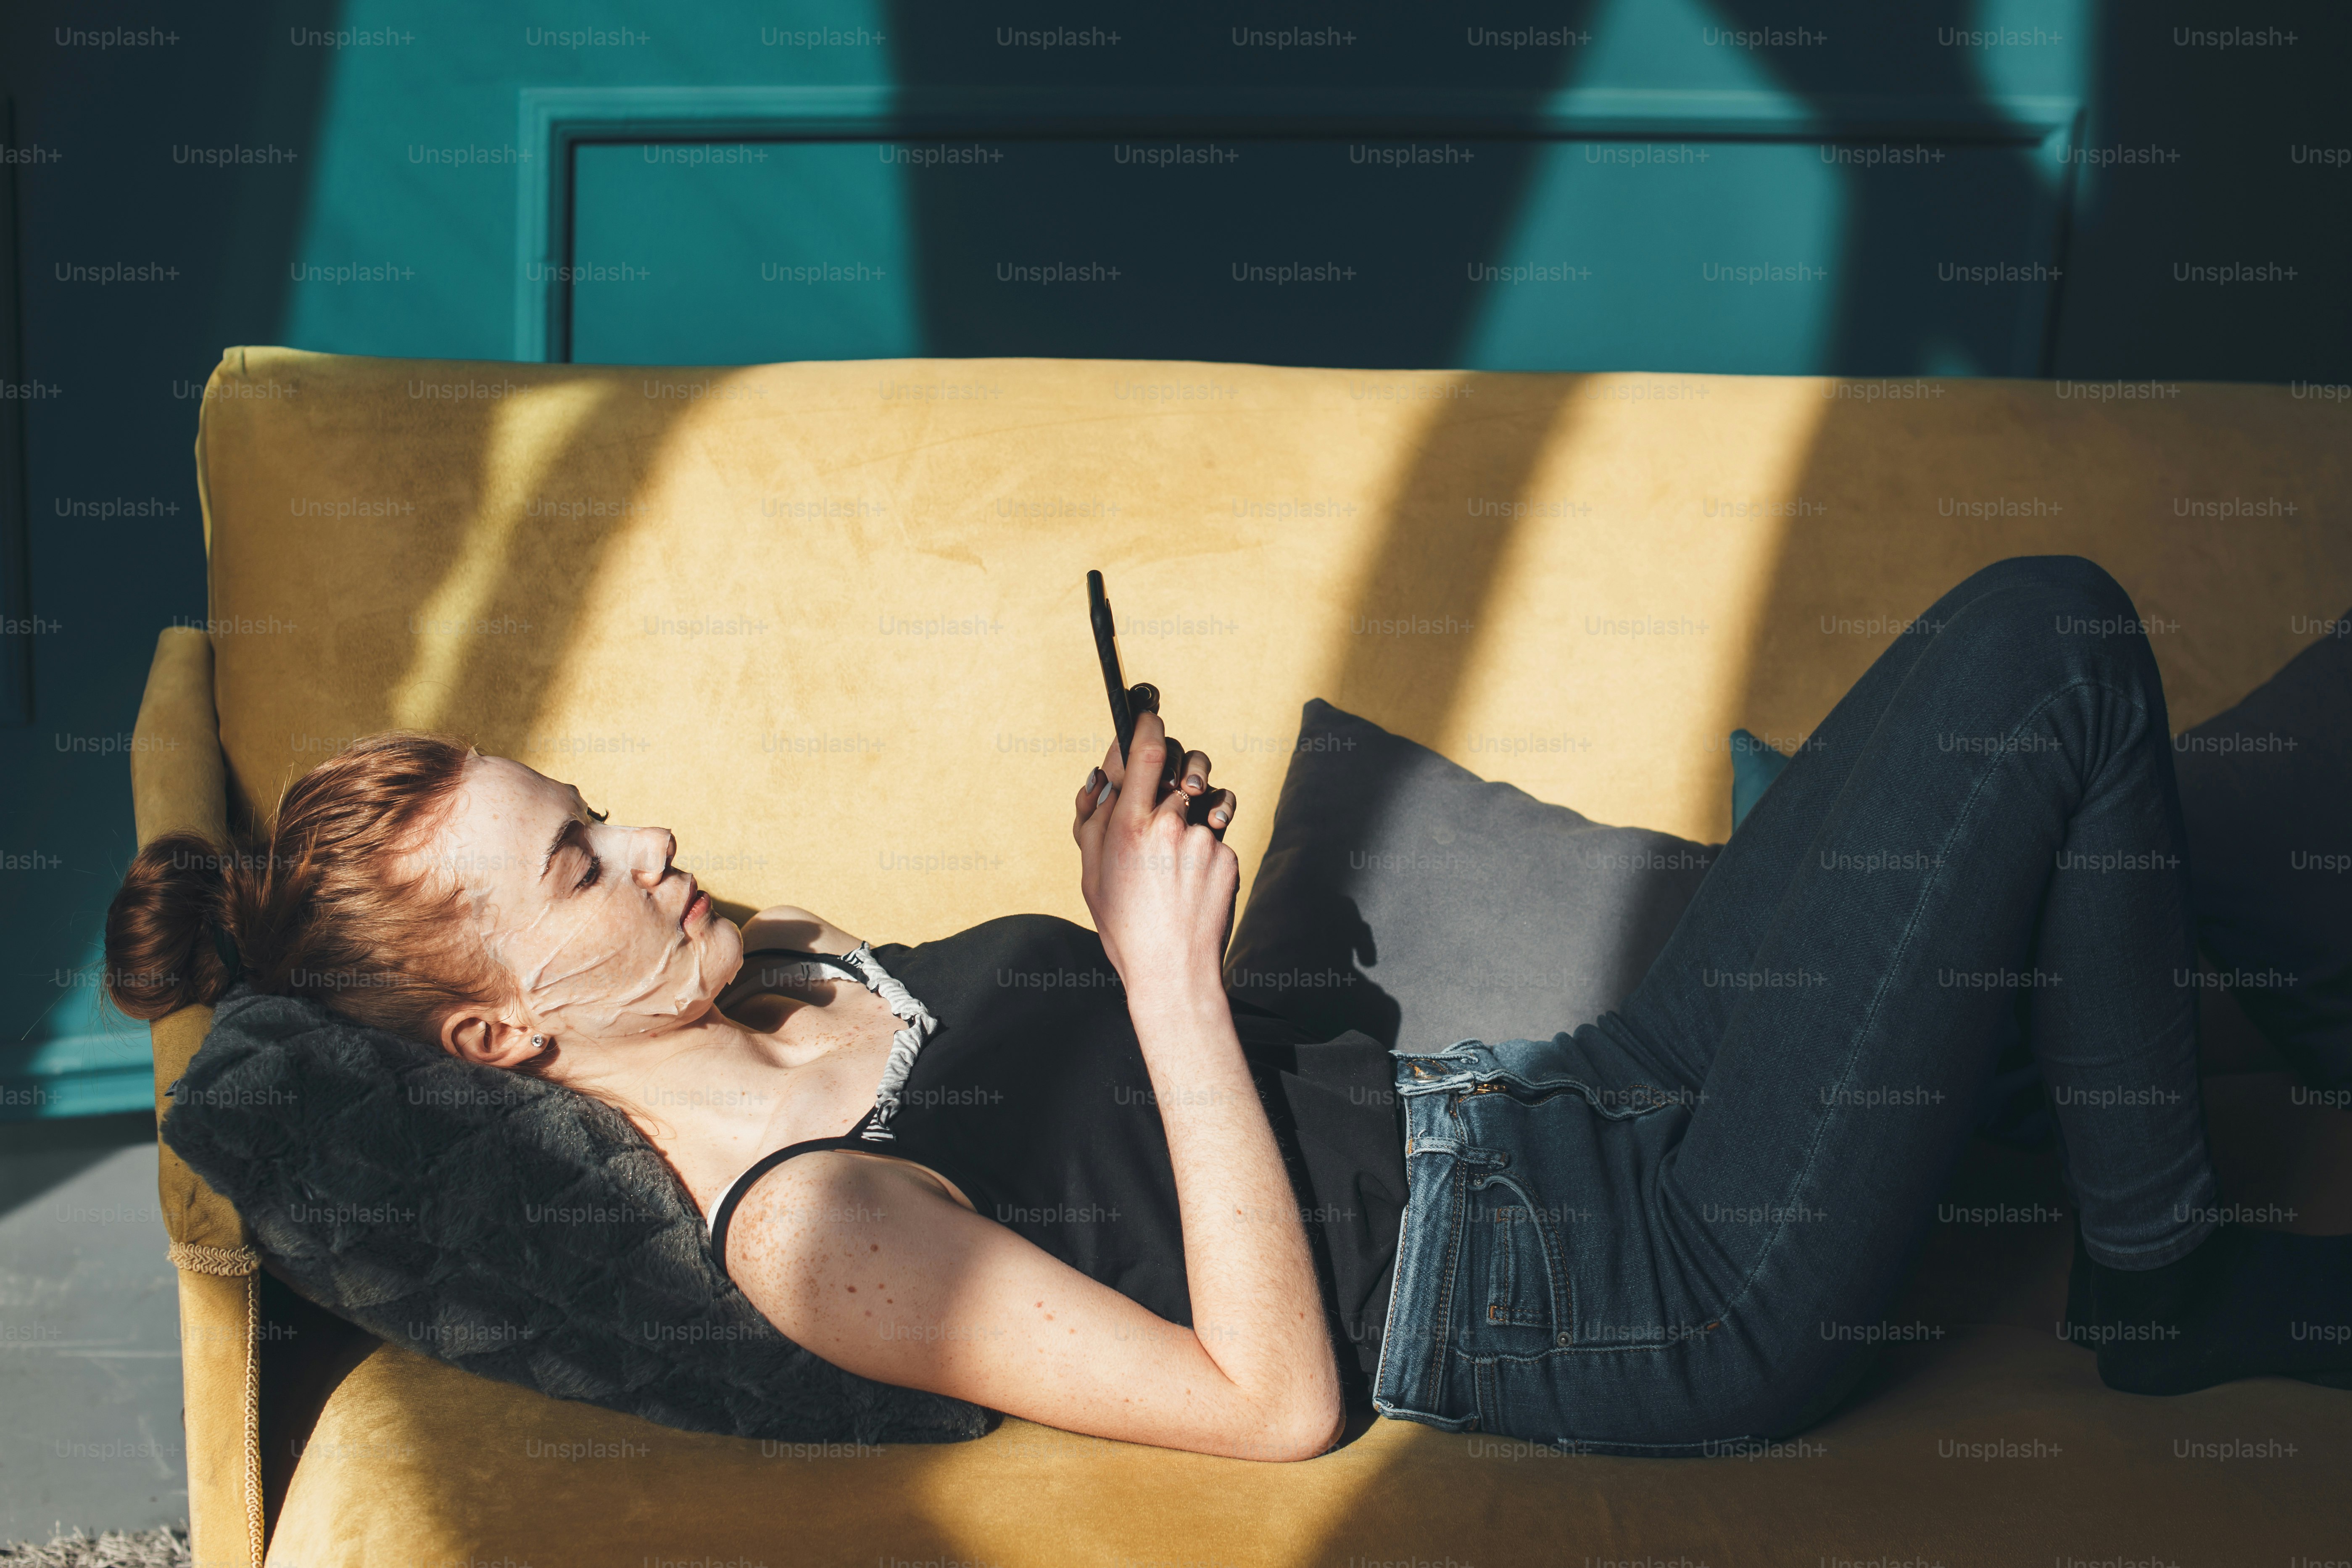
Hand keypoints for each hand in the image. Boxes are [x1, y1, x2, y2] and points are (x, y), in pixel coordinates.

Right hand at [1072, 707, 1240, 995]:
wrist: (1173, 971)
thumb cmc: (1124, 924)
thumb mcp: (1091, 872)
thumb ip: (1093, 819)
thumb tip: (1102, 778)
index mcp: (1129, 825)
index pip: (1148, 751)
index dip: (1150, 724)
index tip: (1150, 714)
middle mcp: (1170, 825)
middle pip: (1183, 765)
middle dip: (1178, 765)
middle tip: (1173, 782)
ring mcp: (1204, 840)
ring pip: (1205, 797)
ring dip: (1196, 803)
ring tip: (1184, 831)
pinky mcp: (1228, 856)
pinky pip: (1217, 832)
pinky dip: (1205, 842)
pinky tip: (1192, 874)